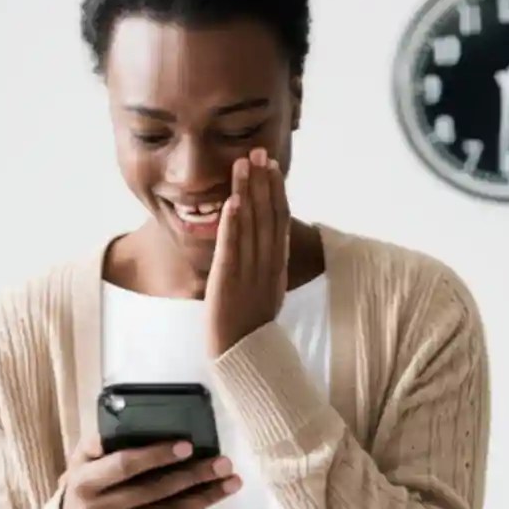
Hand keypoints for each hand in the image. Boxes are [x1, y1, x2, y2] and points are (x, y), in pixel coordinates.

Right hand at [59, 436, 241, 508]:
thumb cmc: (86, 492)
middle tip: (224, 463)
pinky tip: (209, 500)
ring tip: (230, 482)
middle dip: (194, 475)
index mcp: (84, 483)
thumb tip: (128, 420)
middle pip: (153, 490)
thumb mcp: (81, 465)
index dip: (157, 455)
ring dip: (203, 497)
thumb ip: (98, 444)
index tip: (188, 445)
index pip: (125, 465)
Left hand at [206, 147, 290, 357]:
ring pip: (252, 225)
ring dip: (248, 192)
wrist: (242, 357)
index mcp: (277, 266)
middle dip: (264, 182)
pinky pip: (233, 246)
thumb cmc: (249, 326)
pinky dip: (233, 222)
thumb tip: (264, 244)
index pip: (280, 221)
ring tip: (243, 164)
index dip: (277, 191)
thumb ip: (265, 265)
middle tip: (258, 151)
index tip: (271, 166)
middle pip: (269, 216)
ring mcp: (249, 272)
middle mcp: (267, 265)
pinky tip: (233, 200)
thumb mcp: (264, 290)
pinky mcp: (228, 280)